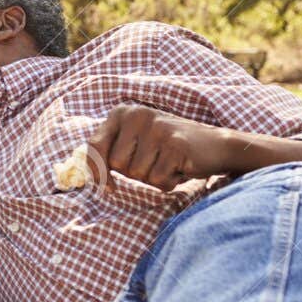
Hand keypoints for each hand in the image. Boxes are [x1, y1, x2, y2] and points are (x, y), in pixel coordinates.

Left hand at [87, 104, 233, 191]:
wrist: (216, 145)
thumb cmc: (168, 149)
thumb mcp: (136, 142)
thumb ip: (110, 151)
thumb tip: (84, 176)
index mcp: (122, 113)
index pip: (94, 146)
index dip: (96, 171)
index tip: (107, 188)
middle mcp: (137, 115)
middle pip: (117, 165)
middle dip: (135, 173)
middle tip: (156, 162)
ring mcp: (157, 128)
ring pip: (137, 174)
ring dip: (153, 178)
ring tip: (169, 163)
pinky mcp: (175, 145)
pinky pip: (158, 181)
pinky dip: (169, 183)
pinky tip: (181, 168)